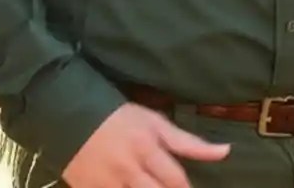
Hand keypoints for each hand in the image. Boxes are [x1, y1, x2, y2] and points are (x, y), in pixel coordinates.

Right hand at [62, 104, 229, 187]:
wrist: (67, 114)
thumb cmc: (117, 118)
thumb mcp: (153, 122)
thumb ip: (189, 142)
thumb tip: (226, 151)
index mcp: (147, 148)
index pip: (176, 181)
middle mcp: (128, 169)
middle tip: (167, 186)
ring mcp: (108, 183)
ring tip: (147, 185)